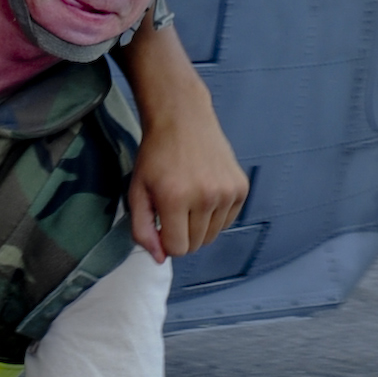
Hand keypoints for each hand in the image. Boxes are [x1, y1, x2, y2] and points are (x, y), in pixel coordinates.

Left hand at [127, 108, 248, 261]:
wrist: (183, 119)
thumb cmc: (156, 155)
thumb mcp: (137, 191)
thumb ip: (142, 229)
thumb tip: (160, 258)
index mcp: (175, 199)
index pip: (178, 249)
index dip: (166, 241)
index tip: (161, 225)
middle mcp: (205, 197)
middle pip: (196, 244)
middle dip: (182, 234)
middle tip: (173, 208)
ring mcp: (227, 192)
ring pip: (213, 235)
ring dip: (199, 225)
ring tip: (189, 198)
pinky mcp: (241, 188)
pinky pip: (227, 221)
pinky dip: (215, 215)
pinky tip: (204, 192)